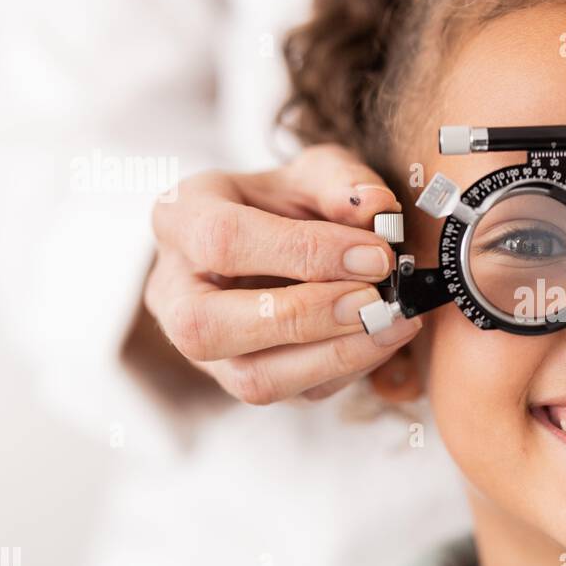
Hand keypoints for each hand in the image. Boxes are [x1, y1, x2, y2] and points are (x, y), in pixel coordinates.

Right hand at [144, 144, 419, 403]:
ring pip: (249, 378)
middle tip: (376, 301)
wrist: (276, 238)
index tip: (376, 255)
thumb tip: (378, 207)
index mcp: (180, 218)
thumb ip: (343, 182)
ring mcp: (201, 345)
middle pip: (210, 325)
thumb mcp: (313, 172)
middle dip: (305, 317)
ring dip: (333, 356)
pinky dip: (346, 370)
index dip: (305, 252)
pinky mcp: (240, 379)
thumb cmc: (287, 202)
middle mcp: (173, 290)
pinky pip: (291, 393)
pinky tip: (383, 338)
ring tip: (392, 324)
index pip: (223, 240)